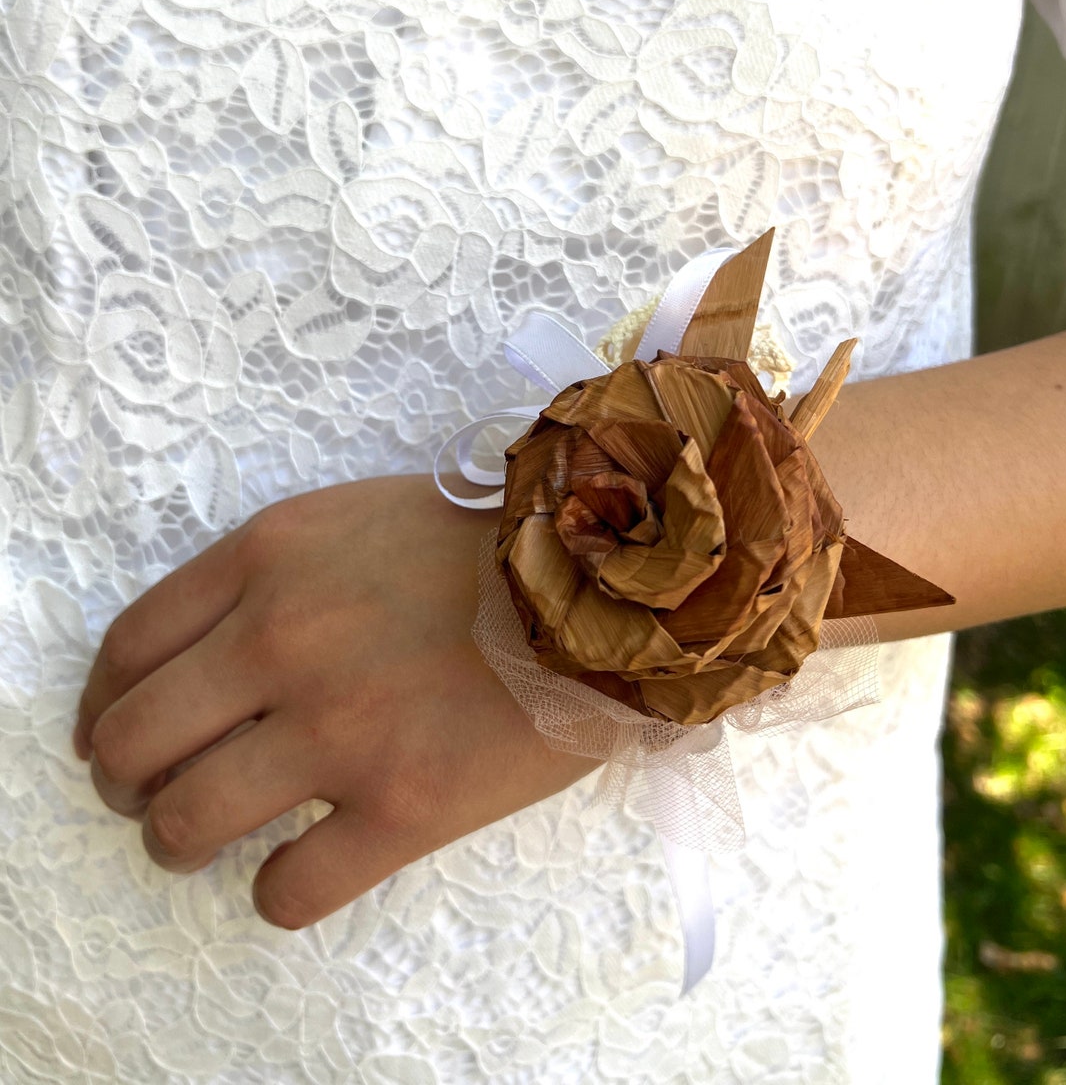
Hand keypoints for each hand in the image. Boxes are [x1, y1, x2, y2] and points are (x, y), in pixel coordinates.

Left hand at [75, 475, 598, 927]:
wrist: (611, 583)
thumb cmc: (490, 543)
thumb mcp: (357, 518)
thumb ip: (272, 574)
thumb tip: (214, 655)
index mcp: (268, 559)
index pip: (127, 648)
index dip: (107, 703)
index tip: (123, 728)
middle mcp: (284, 643)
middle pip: (132, 742)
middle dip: (127, 780)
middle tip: (153, 791)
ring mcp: (339, 730)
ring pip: (188, 823)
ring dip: (178, 840)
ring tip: (204, 838)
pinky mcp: (403, 807)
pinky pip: (289, 890)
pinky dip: (276, 893)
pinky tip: (297, 873)